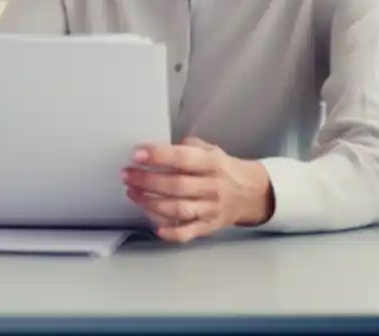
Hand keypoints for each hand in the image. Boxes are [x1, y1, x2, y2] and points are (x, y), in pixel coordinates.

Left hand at [123, 137, 274, 242]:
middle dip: (146, 180)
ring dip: (150, 202)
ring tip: (132, 193)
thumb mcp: (211, 150)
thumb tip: (160, 146)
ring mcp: (210, 209)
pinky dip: (170, 233)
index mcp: (212, 164)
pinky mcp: (207, 226)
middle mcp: (212, 188)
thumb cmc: (223, 170)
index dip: (158, 156)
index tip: (137, 154)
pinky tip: (154, 226)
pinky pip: (187, 233)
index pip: (183, 159)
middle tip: (127, 175)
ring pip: (178, 209)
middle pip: (176, 186)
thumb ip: (188, 146)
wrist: (251, 194)